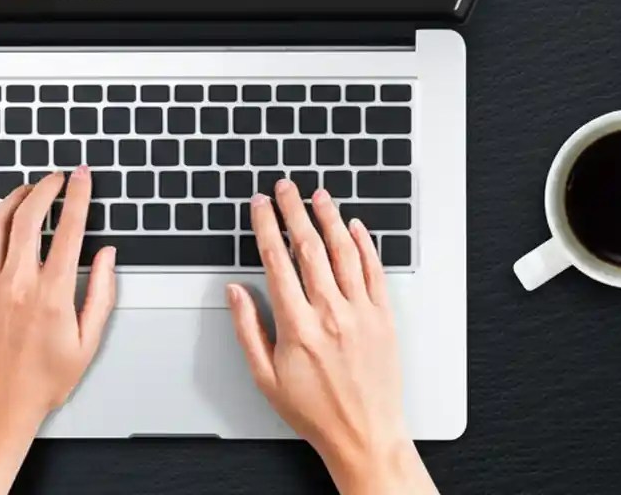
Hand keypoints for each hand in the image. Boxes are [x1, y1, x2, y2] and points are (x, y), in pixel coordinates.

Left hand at [0, 168, 116, 494]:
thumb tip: (107, 256)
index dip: (78, 197)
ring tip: (27, 190)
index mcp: (52, 295)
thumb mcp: (88, 342)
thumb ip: (101, 294)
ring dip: (13, 199)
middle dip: (46, 189)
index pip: (70, 230)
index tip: (82, 178)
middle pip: (30, 218)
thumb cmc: (42, 382)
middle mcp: (17, 285)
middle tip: (56, 177)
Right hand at [227, 180, 436, 494]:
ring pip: (345, 251)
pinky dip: (365, 244)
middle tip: (285, 188)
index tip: (259, 206)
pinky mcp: (384, 316)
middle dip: (294, 211)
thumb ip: (248, 329)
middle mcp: (331, 313)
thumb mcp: (266, 377)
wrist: (364, 433)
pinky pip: (374, 271)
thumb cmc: (315, 411)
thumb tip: (236, 292)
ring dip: (330, 218)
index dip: (266, 226)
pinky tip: (356, 227)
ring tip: (319, 196)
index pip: (277, 261)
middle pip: (309, 247)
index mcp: (298, 326)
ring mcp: (361, 312)